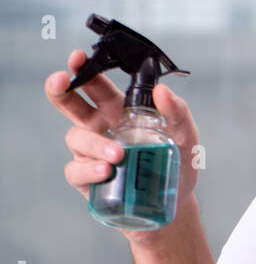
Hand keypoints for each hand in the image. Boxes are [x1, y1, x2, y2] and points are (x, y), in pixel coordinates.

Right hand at [45, 49, 201, 237]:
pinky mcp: (87, 179)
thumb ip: (177, 113)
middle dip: (61, 89)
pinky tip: (106, 171)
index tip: (78, 57)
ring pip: (75, 137)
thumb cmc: (177, 165)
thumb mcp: (186, 137)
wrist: (173, 206)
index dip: (85, 69)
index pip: (97, 86)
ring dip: (94, 143)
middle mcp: (100, 128)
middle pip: (70, 104)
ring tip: (118, 155)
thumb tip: (163, 91)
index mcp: (120, 111)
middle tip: (61, 80)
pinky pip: (76, 170)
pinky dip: (89, 169)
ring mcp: (91, 153)